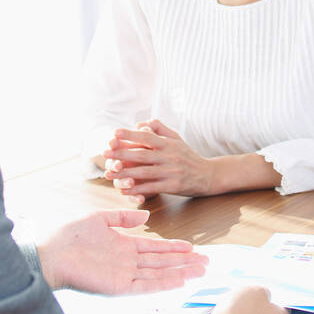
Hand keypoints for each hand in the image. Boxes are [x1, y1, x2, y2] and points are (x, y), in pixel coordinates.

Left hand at [35, 210, 206, 293]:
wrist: (50, 253)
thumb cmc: (69, 236)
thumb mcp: (99, 219)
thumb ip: (122, 218)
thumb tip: (145, 217)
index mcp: (123, 246)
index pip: (155, 248)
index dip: (174, 248)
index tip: (192, 247)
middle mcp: (127, 263)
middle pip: (162, 262)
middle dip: (184, 261)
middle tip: (206, 261)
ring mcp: (124, 276)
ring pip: (159, 274)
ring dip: (180, 272)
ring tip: (201, 270)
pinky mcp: (119, 287)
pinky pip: (146, 286)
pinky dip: (164, 283)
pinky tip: (180, 280)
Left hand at [102, 119, 216, 198]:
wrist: (208, 175)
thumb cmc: (187, 156)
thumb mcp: (176, 138)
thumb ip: (159, 128)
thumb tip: (140, 123)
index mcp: (169, 143)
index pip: (147, 136)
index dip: (130, 134)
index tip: (114, 133)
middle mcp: (170, 156)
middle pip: (142, 154)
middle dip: (122, 153)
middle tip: (105, 152)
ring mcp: (171, 172)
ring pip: (144, 172)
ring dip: (125, 173)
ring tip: (109, 173)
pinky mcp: (172, 186)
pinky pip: (151, 187)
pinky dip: (136, 189)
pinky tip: (124, 189)